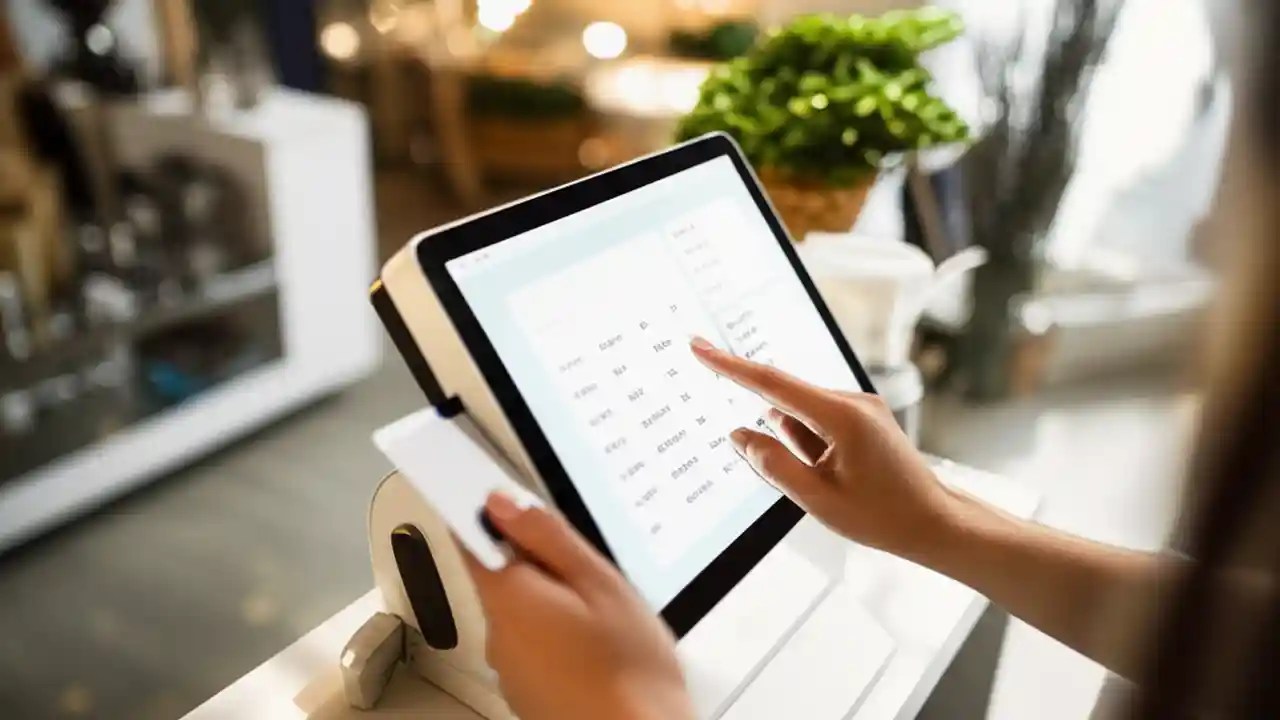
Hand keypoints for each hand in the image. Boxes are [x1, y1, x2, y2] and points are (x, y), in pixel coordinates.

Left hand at [462, 492, 694, 719]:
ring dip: (551, 602)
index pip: (469, 538)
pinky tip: (596, 645)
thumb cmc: (628, 669)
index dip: (486, 511)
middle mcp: (496, 634)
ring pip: (521, 611)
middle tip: (588, 568)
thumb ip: (546, 537)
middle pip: (501, 576)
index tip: (506, 496)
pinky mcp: (525, 689)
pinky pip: (533, 644)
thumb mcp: (599, 582)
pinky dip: (557, 636)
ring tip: (602, 615)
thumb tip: (501, 501)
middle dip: (538, 563)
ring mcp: (508, 667)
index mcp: (507, 597)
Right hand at [690, 337, 957, 559]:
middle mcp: (852, 402)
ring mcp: (859, 408)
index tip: (699, 347)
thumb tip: (740, 436)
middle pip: (787, 405)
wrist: (935, 522)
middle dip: (777, 436)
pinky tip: (835, 477)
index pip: (773, 384)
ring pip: (801, 417)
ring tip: (834, 485)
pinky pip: (818, 423)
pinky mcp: (862, 418)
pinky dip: (810, 447)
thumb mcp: (818, 500)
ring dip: (798, 448)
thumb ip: (773, 464)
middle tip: (804, 476)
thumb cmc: (884, 516)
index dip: (730, 366)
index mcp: (842, 416)